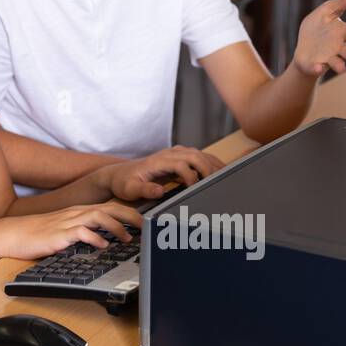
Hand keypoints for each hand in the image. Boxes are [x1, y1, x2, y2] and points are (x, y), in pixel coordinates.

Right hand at [0, 201, 144, 260]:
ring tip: (129, 238)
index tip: (146, 221)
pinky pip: (80, 232)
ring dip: (116, 226)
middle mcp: (76, 213)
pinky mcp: (58, 234)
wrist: (11, 234)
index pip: (110, 206)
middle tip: (148, 226)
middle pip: (109, 207)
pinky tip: (103, 245)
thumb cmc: (37, 234)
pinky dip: (95, 238)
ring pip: (98, 216)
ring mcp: (67, 222)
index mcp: (79, 212)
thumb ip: (83, 232)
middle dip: (131, 215)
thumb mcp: (64, 230)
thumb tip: (105, 241)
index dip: (130, 212)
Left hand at [99, 146, 225, 199]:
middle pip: (193, 155)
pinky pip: (198, 156)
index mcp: (157, 161)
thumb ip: (144, 190)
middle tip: (215, 184)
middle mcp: (167, 154)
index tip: (193, 189)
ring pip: (198, 154)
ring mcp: (173, 153)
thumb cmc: (125, 182)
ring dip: (212, 164)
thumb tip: (160, 191)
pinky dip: (210, 162)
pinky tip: (219, 170)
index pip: (180, 164)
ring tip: (225, 177)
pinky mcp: (178, 157)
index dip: (190, 176)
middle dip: (207, 169)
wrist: (120, 174)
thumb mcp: (130, 189)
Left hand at [292, 0, 345, 76]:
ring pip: (337, 63)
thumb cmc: (319, 28)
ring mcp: (326, 57)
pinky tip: (318, 67)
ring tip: (341, 67)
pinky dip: (317, 68)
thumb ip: (344, 0)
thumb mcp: (328, 10)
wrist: (303, 48)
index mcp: (342, 33)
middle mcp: (338, 48)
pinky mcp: (313, 65)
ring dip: (339, 65)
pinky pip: (315, 68)